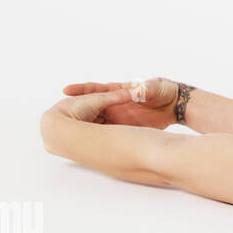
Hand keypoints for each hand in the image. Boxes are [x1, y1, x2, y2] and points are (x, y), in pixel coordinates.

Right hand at [60, 78, 178, 127]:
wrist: (175, 106)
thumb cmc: (164, 91)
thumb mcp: (156, 87)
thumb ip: (147, 88)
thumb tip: (140, 89)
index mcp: (118, 91)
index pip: (95, 90)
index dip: (80, 90)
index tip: (66, 91)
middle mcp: (113, 105)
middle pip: (89, 108)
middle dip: (74, 112)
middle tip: (58, 117)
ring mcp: (116, 117)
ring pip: (95, 122)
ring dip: (83, 127)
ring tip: (66, 133)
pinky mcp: (123, 128)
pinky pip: (106, 133)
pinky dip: (97, 138)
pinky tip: (87, 144)